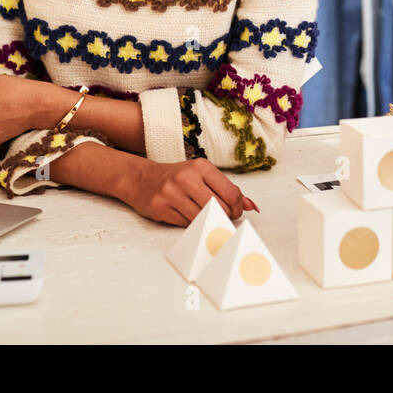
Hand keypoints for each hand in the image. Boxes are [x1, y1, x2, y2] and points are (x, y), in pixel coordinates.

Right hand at [122, 157, 258, 226]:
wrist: (141, 179)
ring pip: (203, 219)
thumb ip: (226, 189)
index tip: (236, 212)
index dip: (238, 208)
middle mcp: (186, 178)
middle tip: (222, 217)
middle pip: (219, 208)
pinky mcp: (161, 207)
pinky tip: (187, 215)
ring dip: (208, 223)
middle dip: (225, 217)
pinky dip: (192, 225)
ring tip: (204, 217)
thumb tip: (251, 205)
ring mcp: (172, 193)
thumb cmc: (176, 177)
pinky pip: (186, 225)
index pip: (231, 193)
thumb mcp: (202, 175)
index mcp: (201, 166)